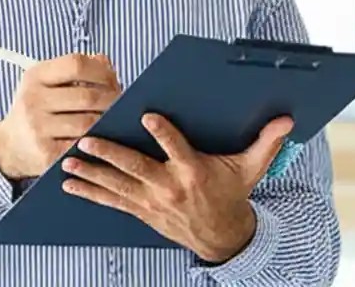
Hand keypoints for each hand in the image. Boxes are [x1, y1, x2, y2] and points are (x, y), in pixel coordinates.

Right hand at [0, 53, 119, 179]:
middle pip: (87, 96)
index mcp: (35, 76)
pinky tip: (103, 138)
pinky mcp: (46, 153)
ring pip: (88, 123)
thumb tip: (107, 65)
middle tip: (121, 104)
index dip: (101, 71)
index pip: (76, 65)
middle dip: (112, 100)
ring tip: (115, 120)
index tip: (112, 80)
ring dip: (108, 122)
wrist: (9, 146)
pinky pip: (82, 145)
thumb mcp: (47, 82)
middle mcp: (33, 99)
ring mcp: (38, 128)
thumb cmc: (38, 108)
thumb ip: (77, 69)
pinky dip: (97, 141)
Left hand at [60, 112, 293, 263]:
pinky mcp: (141, 212)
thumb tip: (287, 119)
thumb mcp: (250, 169)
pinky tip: (69, 184)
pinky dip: (90, 193)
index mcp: (195, 172)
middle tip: (87, 140)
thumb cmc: (232, 195)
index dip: (163, 132)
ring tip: (67, 162)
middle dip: (109, 154)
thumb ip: (266, 143)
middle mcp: (170, 188)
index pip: (177, 148)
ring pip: (117, 186)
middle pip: (136, 168)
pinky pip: (111, 202)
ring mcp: (152, 202)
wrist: (222, 238)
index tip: (147, 115)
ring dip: (90, 174)